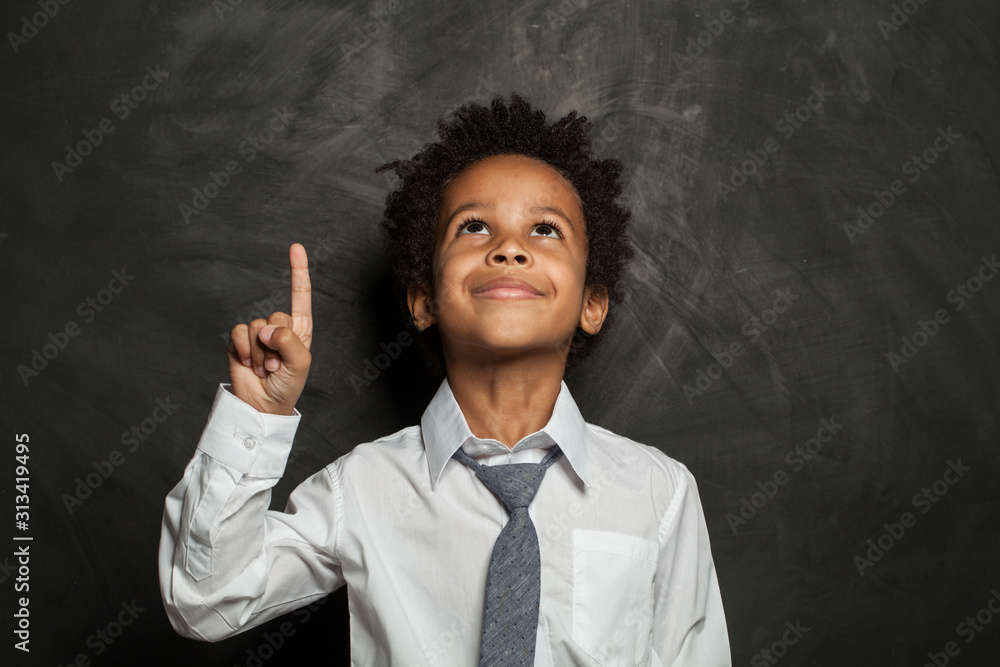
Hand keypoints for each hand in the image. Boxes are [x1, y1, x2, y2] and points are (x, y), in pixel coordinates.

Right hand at [226, 243, 312, 414]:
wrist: (264, 405)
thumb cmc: (288, 385)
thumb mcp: (300, 363)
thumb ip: (289, 340)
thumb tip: (267, 327)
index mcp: (299, 328)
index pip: (300, 295)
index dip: (298, 270)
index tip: (295, 247)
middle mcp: (279, 327)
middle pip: (275, 314)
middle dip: (276, 343)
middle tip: (278, 365)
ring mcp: (258, 334)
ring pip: (256, 326)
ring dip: (261, 352)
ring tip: (265, 368)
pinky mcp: (239, 341)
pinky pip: (238, 332)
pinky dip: (245, 349)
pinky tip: (249, 364)